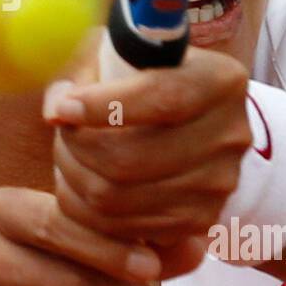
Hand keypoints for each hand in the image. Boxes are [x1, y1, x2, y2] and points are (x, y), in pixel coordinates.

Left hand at [43, 41, 251, 273]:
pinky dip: (87, 210)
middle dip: (76, 147)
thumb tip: (55, 112)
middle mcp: (230, 135)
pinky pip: (122, 228)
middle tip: (60, 132)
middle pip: (131, 160)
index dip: (103, 107)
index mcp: (219, 80)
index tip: (63, 109)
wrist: (194, 121)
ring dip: (74, 179)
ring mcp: (218, 184)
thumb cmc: (145, 78)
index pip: (161, 99)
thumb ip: (87, 73)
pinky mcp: (199, 220)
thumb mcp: (121, 56)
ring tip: (67, 155)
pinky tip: (82, 182)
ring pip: (117, 199)